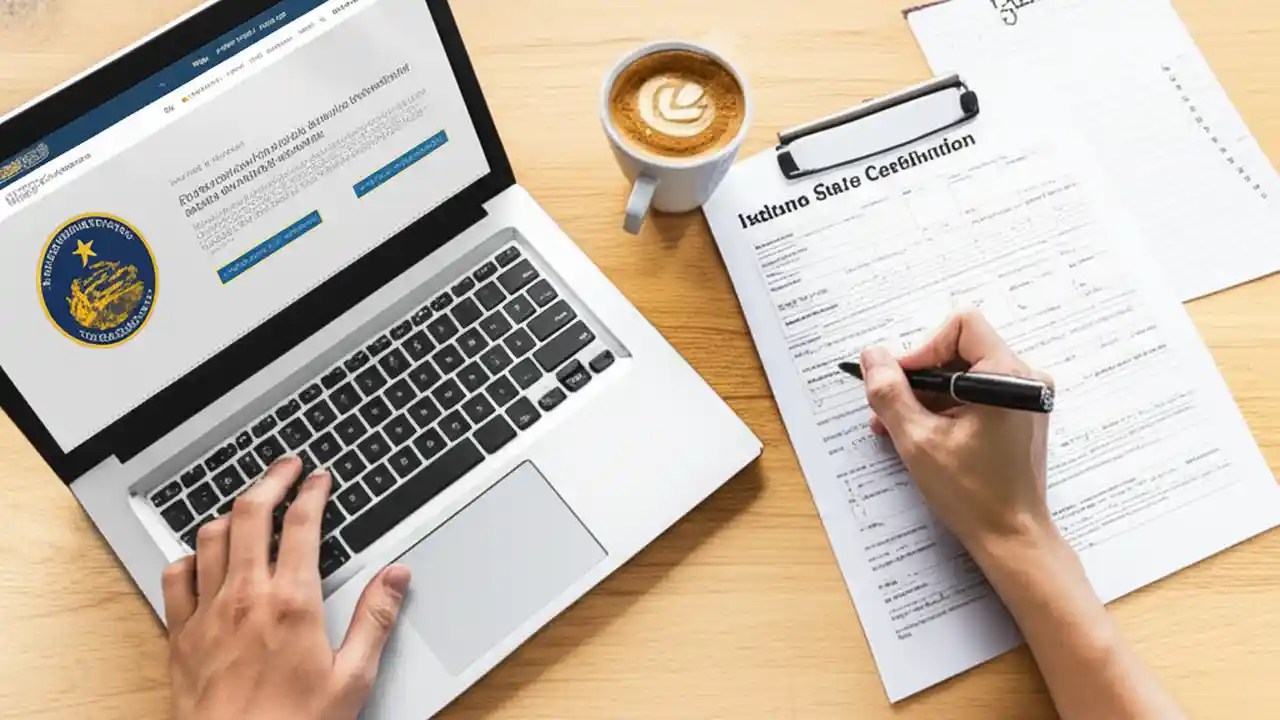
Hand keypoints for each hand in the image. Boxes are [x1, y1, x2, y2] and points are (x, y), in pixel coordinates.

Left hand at [162, 457, 410, 719]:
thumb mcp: (353, 677)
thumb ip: (375, 619)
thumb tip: (396, 577)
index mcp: (292, 602)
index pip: (302, 524)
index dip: (313, 491)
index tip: (319, 478)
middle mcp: (246, 597)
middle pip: (251, 513)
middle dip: (271, 480)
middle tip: (286, 466)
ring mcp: (208, 613)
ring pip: (211, 537)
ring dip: (232, 512)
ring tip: (249, 504)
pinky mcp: (181, 635)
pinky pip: (176, 577)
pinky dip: (190, 556)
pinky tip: (203, 557)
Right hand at [860, 311, 1055, 557]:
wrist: (1011, 538)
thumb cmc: (973, 494)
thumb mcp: (918, 440)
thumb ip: (890, 392)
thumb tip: (871, 356)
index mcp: (1008, 376)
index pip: (961, 324)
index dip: (922, 347)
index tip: (899, 380)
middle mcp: (1025, 378)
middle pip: (959, 348)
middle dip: (917, 375)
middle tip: (887, 406)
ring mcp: (1024, 397)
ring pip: (962, 372)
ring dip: (926, 394)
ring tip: (895, 425)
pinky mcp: (1018, 414)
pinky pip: (974, 392)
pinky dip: (945, 406)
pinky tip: (919, 432)